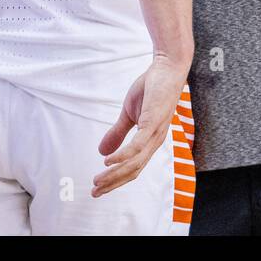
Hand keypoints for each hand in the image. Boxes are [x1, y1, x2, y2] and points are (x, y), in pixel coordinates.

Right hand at [93, 56, 189, 196]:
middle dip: (113, 183)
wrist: (166, 68)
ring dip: (115, 174)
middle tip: (94, 192)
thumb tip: (102, 152)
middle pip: (133, 170)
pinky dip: (123, 156)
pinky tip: (108, 161)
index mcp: (149, 141)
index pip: (133, 168)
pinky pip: (137, 145)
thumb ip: (117, 132)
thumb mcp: (129, 113)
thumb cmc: (151, 89)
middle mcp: (154, 141)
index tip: (98, 188)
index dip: (116, 180)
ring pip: (135, 162)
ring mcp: (155, 133)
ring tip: (98, 181)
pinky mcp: (153, 122)